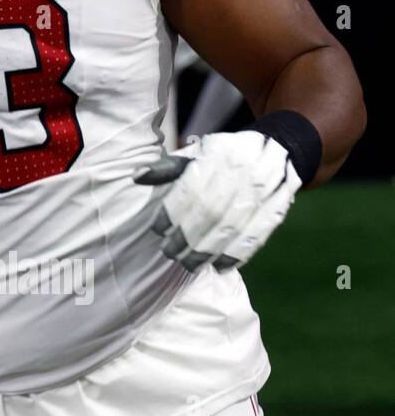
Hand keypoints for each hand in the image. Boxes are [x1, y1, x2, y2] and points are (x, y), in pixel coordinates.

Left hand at [134, 131, 300, 271]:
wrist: (277, 148)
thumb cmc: (225, 154)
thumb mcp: (198, 152)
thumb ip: (168, 167)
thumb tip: (137, 176)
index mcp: (219, 154)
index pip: (191, 189)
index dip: (172, 212)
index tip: (157, 230)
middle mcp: (243, 171)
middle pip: (211, 212)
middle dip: (187, 237)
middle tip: (169, 253)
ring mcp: (264, 191)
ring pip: (233, 227)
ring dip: (208, 251)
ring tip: (189, 265)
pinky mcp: (278, 207)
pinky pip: (257, 235)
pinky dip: (237, 254)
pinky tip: (219, 266)